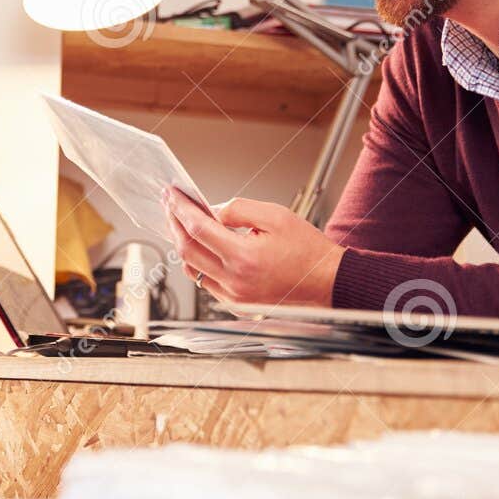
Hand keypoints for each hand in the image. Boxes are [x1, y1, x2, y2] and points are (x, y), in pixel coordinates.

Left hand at [162, 188, 343, 306]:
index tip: (171, 195)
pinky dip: (198, 262)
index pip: (198, 229)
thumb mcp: (275, 216)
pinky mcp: (236, 303)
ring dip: (183, 244)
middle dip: (174, 224)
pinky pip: (205, 282)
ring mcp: (234, 296)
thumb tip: (210, 211)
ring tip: (183, 223)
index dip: (180, 209)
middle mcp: (235, 281)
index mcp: (244, 258)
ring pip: (192, 269)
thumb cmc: (308, 250)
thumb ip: (238, 209)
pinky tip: (201, 246)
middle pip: (186, 250)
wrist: (327, 281)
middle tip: (171, 205)